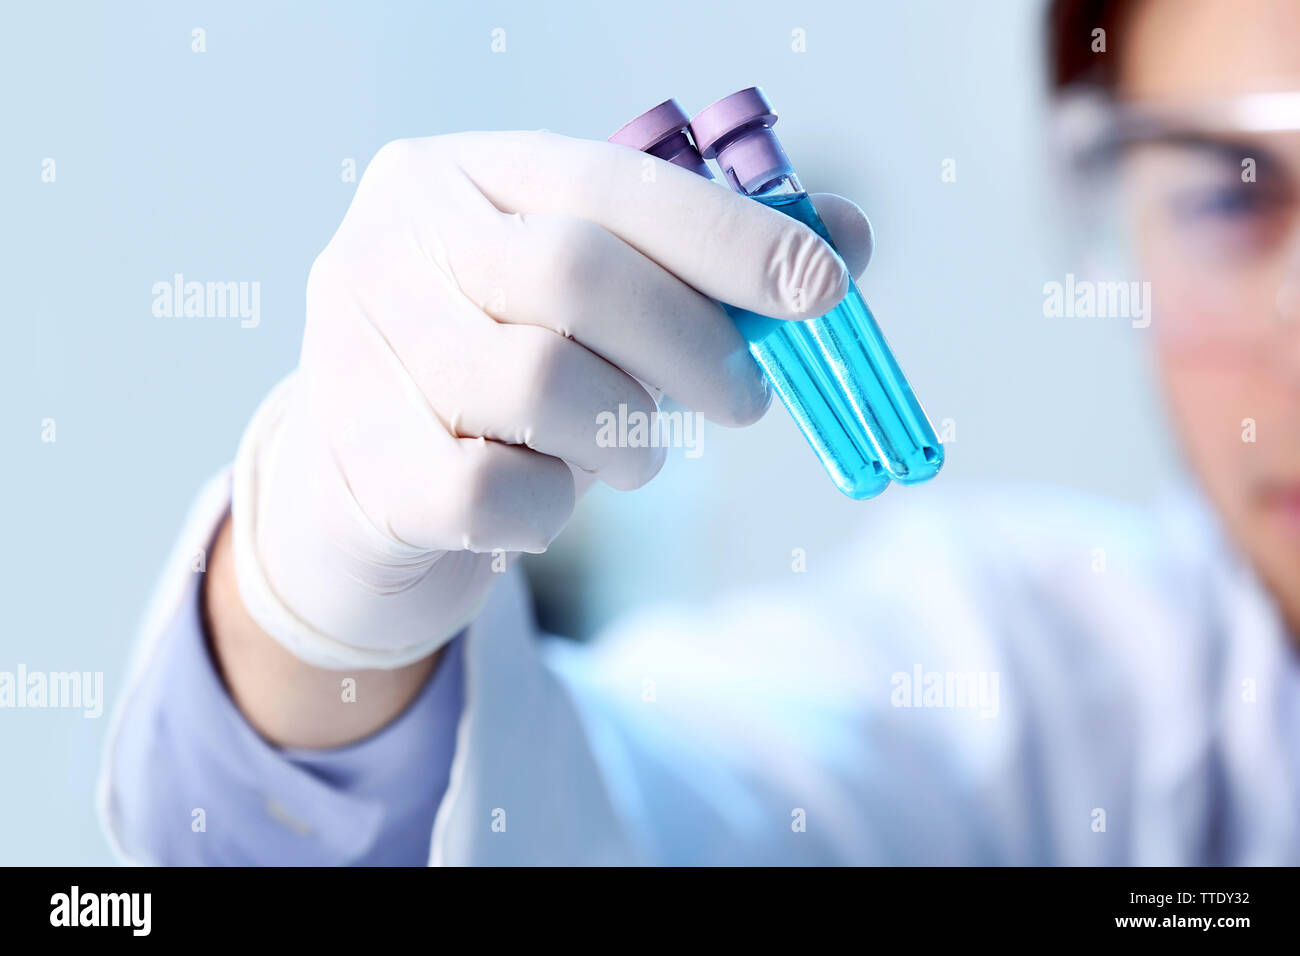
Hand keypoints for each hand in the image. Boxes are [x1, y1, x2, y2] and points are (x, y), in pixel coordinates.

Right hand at [231, 130, 869, 668]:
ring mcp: (356, 351)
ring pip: (541, 384)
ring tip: (638, 452)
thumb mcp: (596, 307)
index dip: (728, 234)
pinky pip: (494, 490)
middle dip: (694, 344)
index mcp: (459, 176)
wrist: (363, 490)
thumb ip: (706, 267)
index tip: (823, 285)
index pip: (609, 186)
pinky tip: (551, 498)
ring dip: (628, 435)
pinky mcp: (357, 465)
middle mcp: (391, 245)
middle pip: (573, 272)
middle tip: (747, 401)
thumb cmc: (502, 378)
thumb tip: (848, 239)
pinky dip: (554, 505)